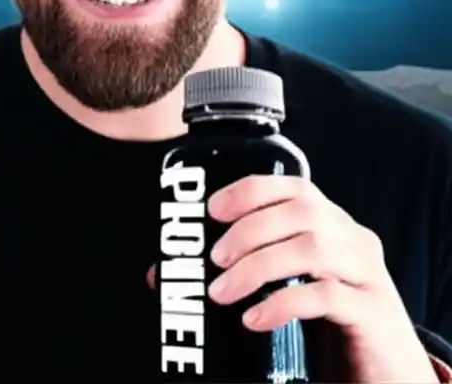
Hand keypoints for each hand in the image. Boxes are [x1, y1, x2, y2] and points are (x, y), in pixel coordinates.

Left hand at [207, 174, 436, 382]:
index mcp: (334, 226)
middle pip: (302, 213)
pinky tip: (254, 318)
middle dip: (248, 231)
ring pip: (313, 249)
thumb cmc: (330, 320)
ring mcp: (368, 275)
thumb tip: (167, 272)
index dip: (252, 191)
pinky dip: (282, 304)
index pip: (297, 188)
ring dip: (258, 267)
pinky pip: (327, 297)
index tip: (213, 209)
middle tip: (215, 260)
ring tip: (223, 292)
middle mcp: (354, 242)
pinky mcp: (373, 313)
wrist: (386, 368)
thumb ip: (248, 268)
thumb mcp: (293, 284)